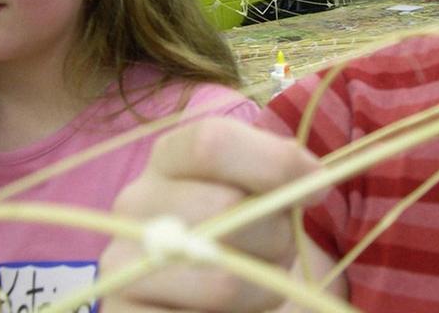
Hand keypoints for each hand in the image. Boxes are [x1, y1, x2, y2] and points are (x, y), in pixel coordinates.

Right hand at [101, 117, 323, 312]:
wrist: (208, 300)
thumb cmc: (247, 238)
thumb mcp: (259, 192)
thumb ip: (278, 170)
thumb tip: (310, 178)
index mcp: (168, 159)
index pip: (212, 141)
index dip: (275, 162)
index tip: (318, 187)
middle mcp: (133, 206)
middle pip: (225, 207)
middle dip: (275, 235)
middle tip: (277, 250)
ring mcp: (120, 265)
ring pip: (222, 279)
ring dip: (262, 288)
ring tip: (255, 284)